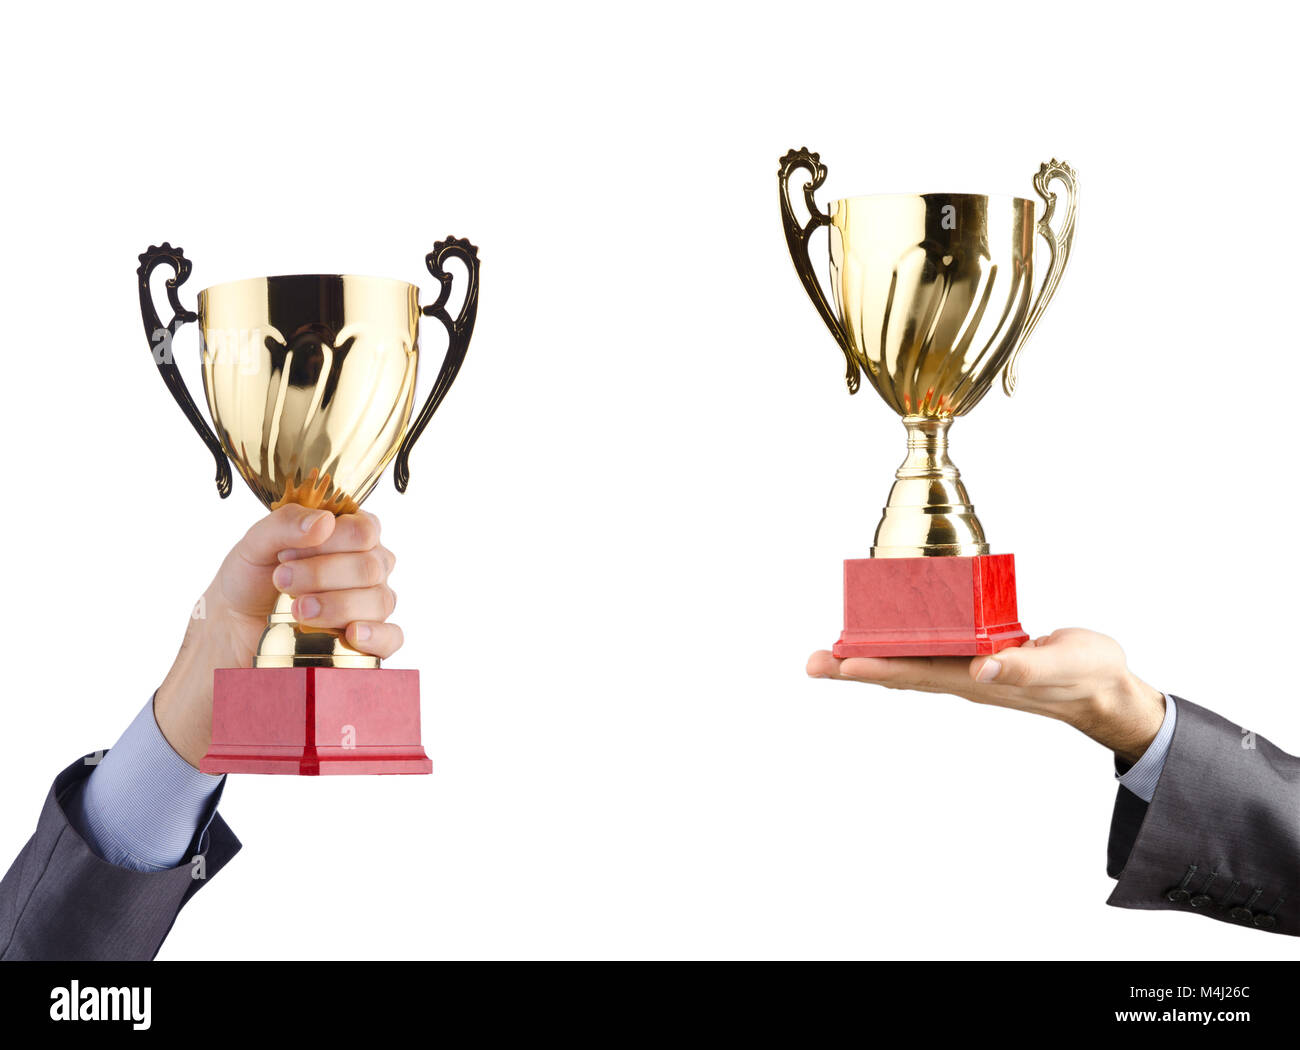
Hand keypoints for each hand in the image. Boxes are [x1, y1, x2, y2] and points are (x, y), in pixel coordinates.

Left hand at [154, 505, 400, 767]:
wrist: (233, 627)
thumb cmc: (250, 579)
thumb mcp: (255, 544)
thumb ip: (286, 524)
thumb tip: (324, 521)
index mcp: (350, 535)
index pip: (364, 531)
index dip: (330, 542)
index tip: (288, 553)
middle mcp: (368, 567)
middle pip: (370, 567)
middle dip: (324, 575)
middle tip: (283, 581)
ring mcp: (372, 604)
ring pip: (378, 601)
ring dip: (337, 605)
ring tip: (298, 611)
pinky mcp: (370, 640)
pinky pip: (392, 637)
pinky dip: (376, 635)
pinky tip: (352, 633)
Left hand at [807, 628, 1165, 764]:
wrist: (1106, 687)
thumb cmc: (1087, 675)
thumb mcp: (1060, 668)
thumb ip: (1023, 669)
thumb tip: (981, 669)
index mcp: (976, 678)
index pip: (913, 673)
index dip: (873, 667)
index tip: (835, 663)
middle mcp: (964, 674)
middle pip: (899, 670)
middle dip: (854, 666)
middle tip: (812, 663)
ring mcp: (970, 666)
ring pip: (911, 660)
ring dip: (872, 654)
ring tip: (833, 650)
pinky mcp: (980, 652)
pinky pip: (933, 646)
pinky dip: (906, 639)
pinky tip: (890, 630)